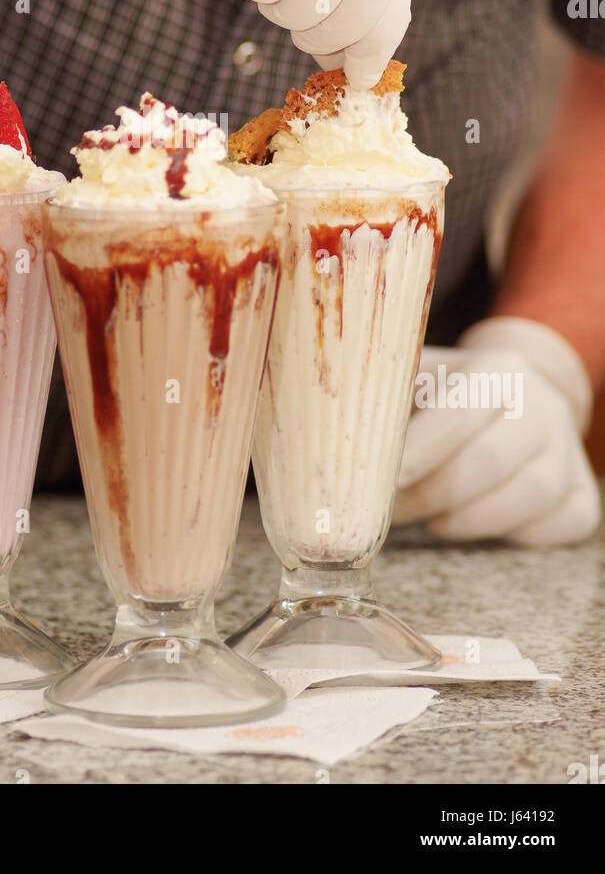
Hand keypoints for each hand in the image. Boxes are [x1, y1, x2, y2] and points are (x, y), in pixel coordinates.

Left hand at [394, 318, 600, 545]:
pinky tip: (468, 524)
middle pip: (488, 462)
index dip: (416, 453)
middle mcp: (543, 406)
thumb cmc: (448, 392)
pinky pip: (552, 528)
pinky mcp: (582, 495)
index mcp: (498, 370)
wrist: (518, 396)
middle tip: (386, 513)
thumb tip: (326, 424)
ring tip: (427, 519)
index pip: (457, 415)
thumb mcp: (418, 375)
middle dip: (429, 494)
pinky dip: (507, 535)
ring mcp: (568, 452)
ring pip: (523, 499)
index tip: (375, 482)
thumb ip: (380, 393)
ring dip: (464, 520)